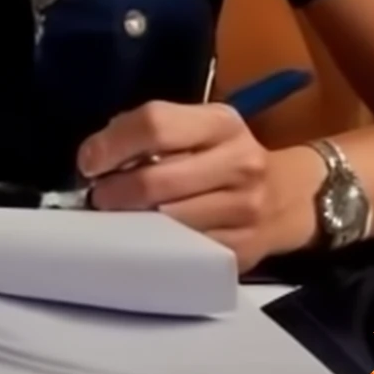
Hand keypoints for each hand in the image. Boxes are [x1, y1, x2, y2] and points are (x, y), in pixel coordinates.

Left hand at [77, 101, 272, 273]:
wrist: (284, 196)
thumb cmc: (222, 155)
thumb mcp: (198, 127)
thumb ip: (152, 130)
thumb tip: (96, 154)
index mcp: (221, 122)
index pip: (156, 124)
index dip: (112, 144)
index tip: (89, 162)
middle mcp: (240, 162)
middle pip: (156, 180)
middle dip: (114, 191)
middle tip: (98, 197)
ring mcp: (245, 209)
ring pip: (167, 221)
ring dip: (131, 222)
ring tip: (119, 217)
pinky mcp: (242, 250)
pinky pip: (184, 252)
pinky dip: (156, 247)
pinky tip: (146, 239)